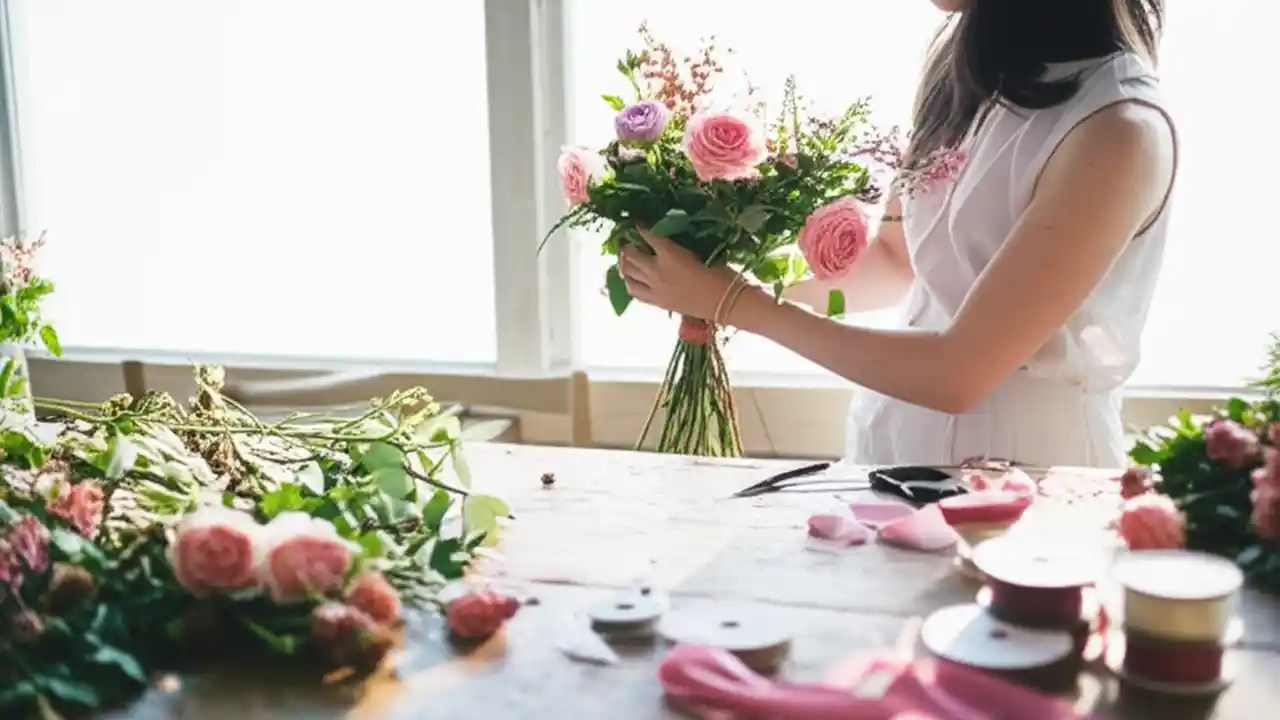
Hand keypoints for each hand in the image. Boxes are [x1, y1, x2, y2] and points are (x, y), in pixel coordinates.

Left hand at [617, 230, 740, 319]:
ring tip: (625, 261)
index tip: (639, 225)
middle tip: (628, 243)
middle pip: (632, 255)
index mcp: (669, 252)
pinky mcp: (657, 302)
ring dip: (624, 264)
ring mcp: (654, 287)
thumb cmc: (719, 274)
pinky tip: (631, 280)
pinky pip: (635, 292)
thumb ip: (681, 248)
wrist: (724, 302)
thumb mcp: (700, 253)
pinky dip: (630, 284)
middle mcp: (656, 269)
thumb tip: (672, 244)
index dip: (642, 228)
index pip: (648, 235)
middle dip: (628, 246)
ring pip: (628, 273)